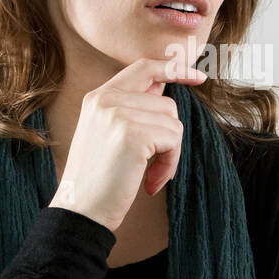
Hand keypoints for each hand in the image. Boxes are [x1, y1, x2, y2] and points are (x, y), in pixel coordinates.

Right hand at [48, 57, 205, 232]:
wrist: (80, 211)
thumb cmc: (97, 180)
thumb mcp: (106, 133)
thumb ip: (131, 108)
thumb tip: (164, 86)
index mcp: (98, 97)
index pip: (144, 67)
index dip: (174, 69)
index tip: (198, 76)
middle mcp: (105, 99)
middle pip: (166, 102)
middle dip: (170, 135)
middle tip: (157, 164)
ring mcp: (118, 114)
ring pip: (173, 122)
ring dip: (170, 153)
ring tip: (148, 175)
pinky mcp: (133, 134)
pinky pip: (174, 139)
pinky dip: (170, 164)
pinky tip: (150, 182)